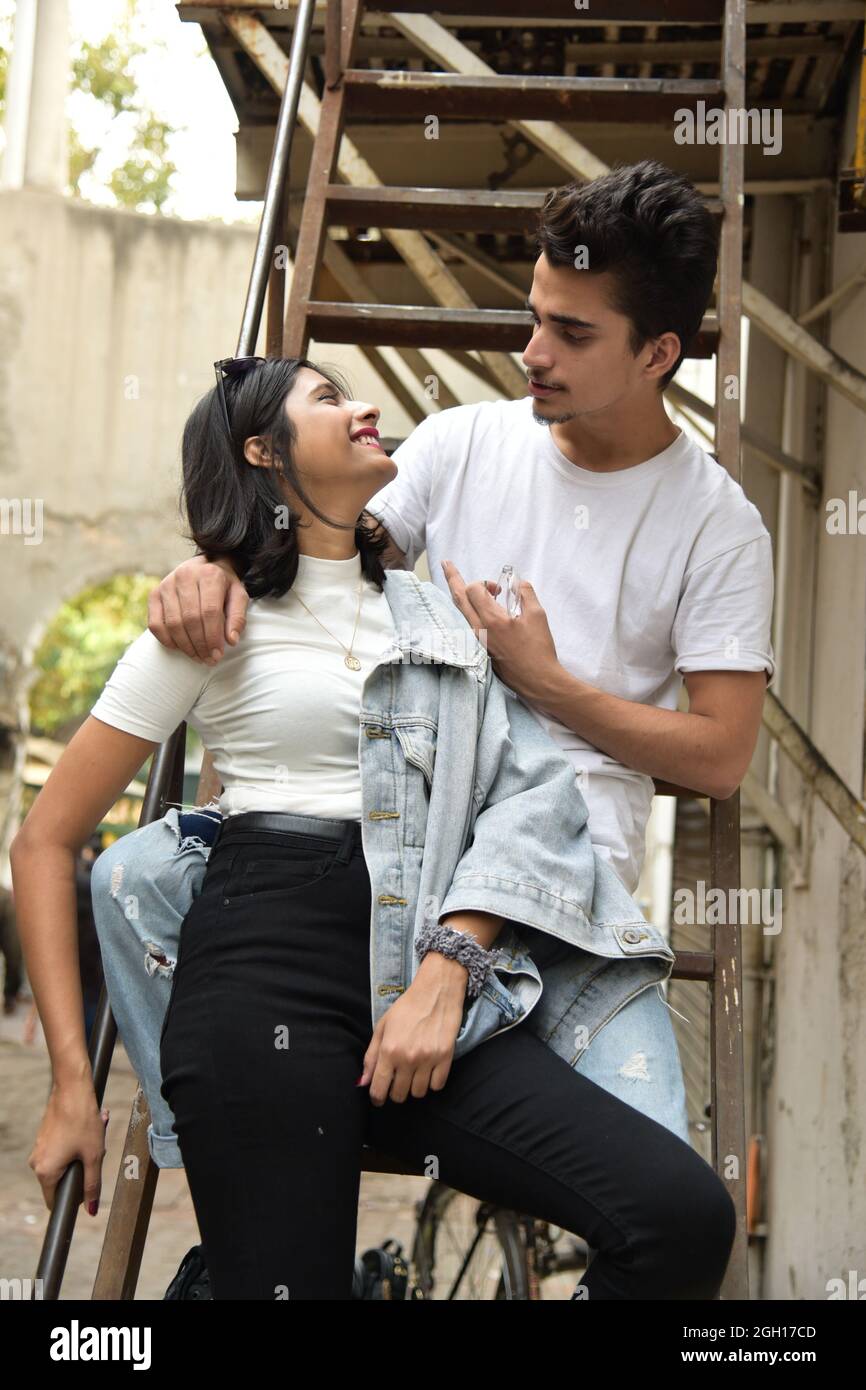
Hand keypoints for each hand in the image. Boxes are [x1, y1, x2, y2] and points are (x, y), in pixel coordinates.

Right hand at [29, 1079, 109, 1216]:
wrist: (72, 1088)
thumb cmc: (83, 1121)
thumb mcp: (94, 1156)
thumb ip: (92, 1185)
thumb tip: (91, 1210)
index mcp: (45, 1172)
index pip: (55, 1201)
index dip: (72, 1200)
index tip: (87, 1190)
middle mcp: (36, 1163)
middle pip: (62, 1180)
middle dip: (82, 1170)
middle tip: (96, 1153)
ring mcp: (39, 1149)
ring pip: (64, 1162)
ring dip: (82, 1154)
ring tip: (95, 1135)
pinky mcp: (44, 1137)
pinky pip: (62, 1148)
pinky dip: (77, 1142)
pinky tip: (90, 1126)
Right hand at [147, 554, 248, 662]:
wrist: (205, 565)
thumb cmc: (224, 585)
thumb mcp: (239, 595)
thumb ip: (238, 617)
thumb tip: (231, 641)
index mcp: (209, 574)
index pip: (209, 612)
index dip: (213, 637)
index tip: (218, 655)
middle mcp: (185, 576)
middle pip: (190, 619)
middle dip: (200, 645)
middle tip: (209, 660)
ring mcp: (167, 584)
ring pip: (173, 624)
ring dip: (186, 646)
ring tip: (198, 657)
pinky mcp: (154, 594)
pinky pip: (155, 624)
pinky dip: (167, 640)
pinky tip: (180, 648)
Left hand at [360, 956, 466, 1103]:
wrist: (436, 991)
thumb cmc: (407, 1007)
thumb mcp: (382, 1027)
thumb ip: (371, 1056)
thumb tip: (363, 1082)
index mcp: (389, 1050)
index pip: (379, 1088)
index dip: (377, 1097)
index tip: (378, 1097)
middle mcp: (408, 1058)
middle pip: (399, 1095)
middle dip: (395, 1092)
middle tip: (397, 1081)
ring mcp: (428, 1059)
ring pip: (419, 1093)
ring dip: (414, 1088)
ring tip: (413, 1075)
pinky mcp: (446, 1058)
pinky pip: (437, 1085)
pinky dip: (432, 1083)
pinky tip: (428, 1071)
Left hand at [441, 559, 560, 701]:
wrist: (537, 680)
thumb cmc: (539, 649)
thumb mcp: (537, 615)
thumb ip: (526, 593)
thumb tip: (518, 583)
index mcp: (491, 620)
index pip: (474, 590)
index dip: (485, 582)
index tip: (500, 589)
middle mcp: (478, 630)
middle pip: (458, 598)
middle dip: (452, 578)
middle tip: (446, 563)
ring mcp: (476, 642)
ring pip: (459, 613)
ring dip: (459, 595)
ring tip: (456, 580)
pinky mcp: (479, 650)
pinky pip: (466, 625)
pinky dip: (467, 611)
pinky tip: (474, 608)